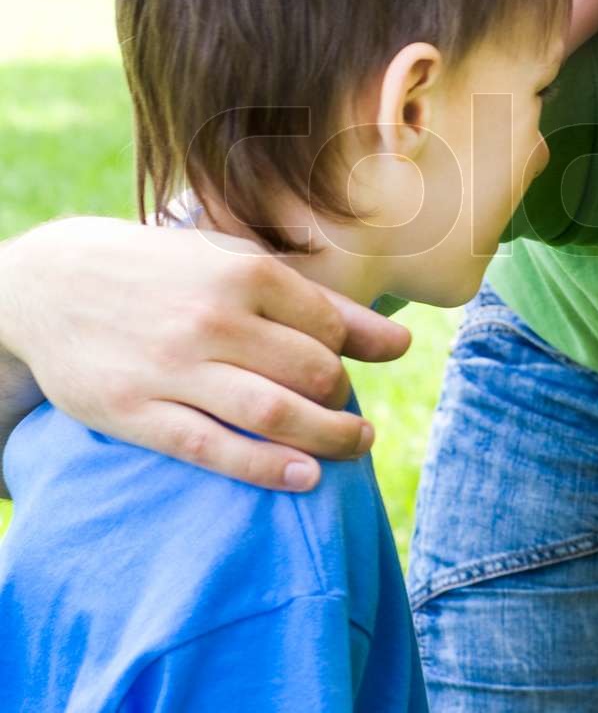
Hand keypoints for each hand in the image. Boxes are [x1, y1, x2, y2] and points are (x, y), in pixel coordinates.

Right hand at [0, 218, 410, 490]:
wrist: (51, 282)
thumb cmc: (169, 274)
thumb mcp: (240, 265)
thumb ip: (323, 305)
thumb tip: (402, 345)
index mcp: (244, 273)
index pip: (331, 329)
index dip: (352, 357)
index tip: (346, 372)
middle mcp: (212, 318)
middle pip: (313, 374)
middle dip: (342, 401)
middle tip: (347, 415)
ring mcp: (171, 368)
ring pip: (274, 414)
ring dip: (328, 439)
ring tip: (351, 446)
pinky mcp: (134, 412)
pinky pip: (214, 448)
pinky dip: (267, 468)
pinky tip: (302, 477)